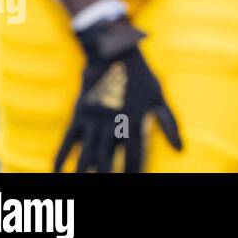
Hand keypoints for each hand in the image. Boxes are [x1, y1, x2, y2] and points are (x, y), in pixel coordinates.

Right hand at [54, 17, 180, 172]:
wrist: (113, 51)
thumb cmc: (141, 76)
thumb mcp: (159, 97)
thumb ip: (169, 124)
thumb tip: (181, 150)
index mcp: (134, 119)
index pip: (133, 153)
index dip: (134, 169)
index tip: (136, 179)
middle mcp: (112, 122)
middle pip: (107, 157)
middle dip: (107, 174)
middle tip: (106, 185)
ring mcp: (93, 119)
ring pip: (86, 153)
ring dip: (84, 171)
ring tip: (82, 184)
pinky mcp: (78, 113)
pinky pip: (67, 140)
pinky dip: (60, 157)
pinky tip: (57, 172)